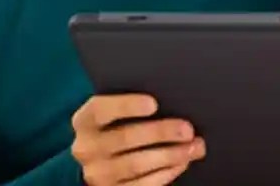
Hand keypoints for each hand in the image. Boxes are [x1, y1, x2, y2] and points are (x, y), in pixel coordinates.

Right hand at [71, 94, 204, 184]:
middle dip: (160, 132)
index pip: (101, 109)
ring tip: (194, 147)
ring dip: (170, 155)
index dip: (127, 106)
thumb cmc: (114, 129)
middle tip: (187, 129)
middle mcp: (87, 148)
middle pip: (125, 137)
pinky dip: (166, 173)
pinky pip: (143, 185)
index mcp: (85, 121)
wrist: (98, 163)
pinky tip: (181, 163)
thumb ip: (130, 107)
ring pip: (136, 164)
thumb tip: (171, 102)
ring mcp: (98, 173)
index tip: (154, 103)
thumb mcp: (112, 115)